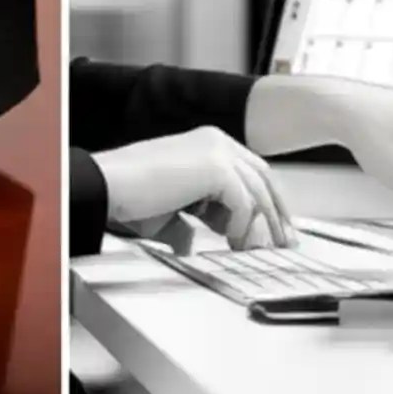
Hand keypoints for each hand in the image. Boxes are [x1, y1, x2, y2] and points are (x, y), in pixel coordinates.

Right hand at [93, 126, 294, 248]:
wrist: (108, 187)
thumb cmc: (128, 197)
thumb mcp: (167, 214)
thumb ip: (186, 225)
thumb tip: (191, 244)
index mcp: (208, 144)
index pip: (250, 172)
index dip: (265, 203)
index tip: (272, 231)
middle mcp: (217, 141)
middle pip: (263, 178)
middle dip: (276, 213)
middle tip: (285, 243)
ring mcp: (219, 151)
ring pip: (258, 191)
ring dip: (263, 225)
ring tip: (262, 252)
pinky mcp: (217, 167)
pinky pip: (244, 202)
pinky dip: (242, 225)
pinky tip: (233, 243)